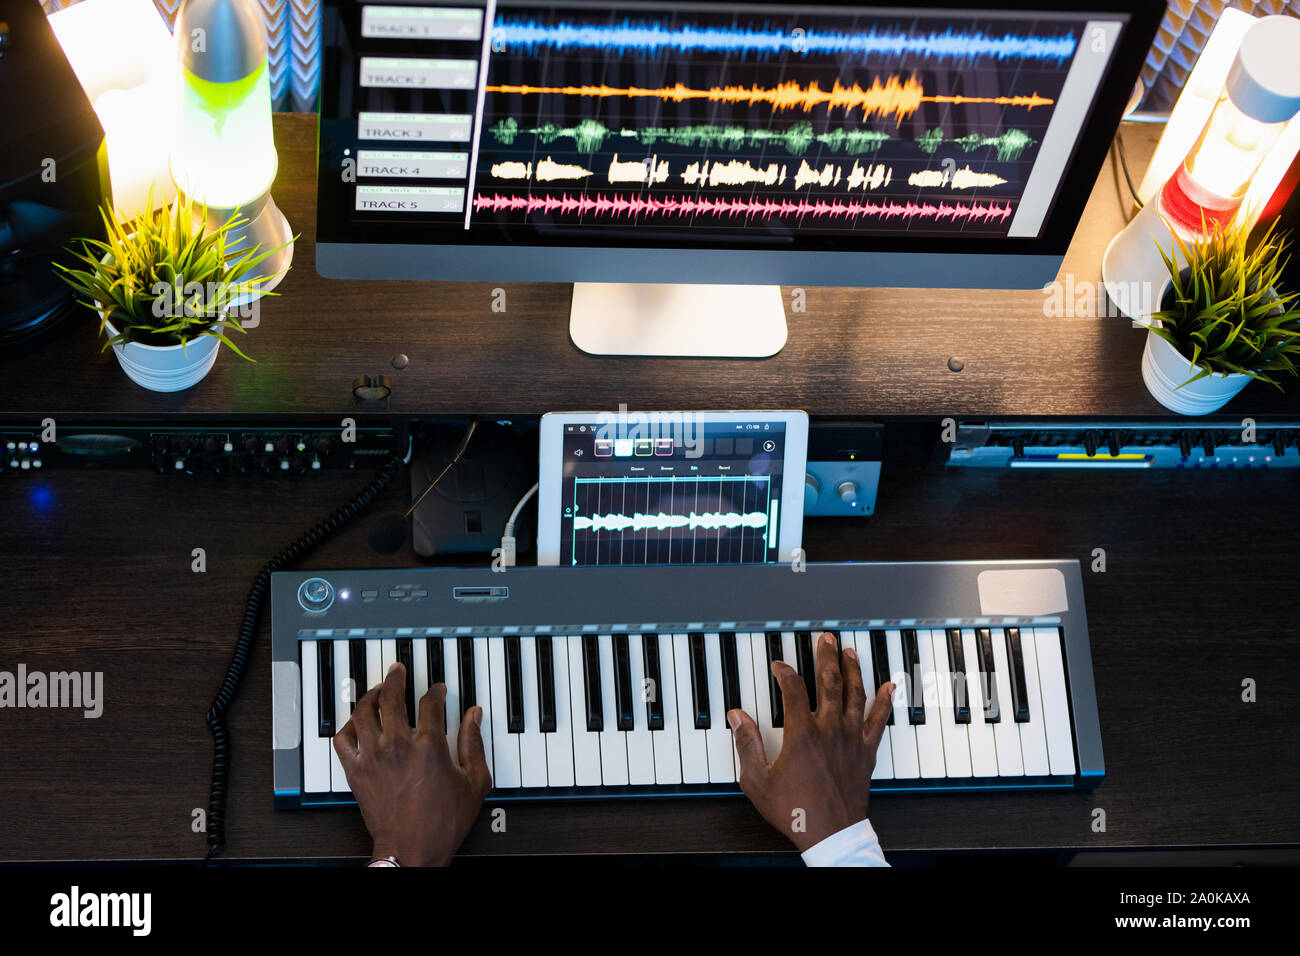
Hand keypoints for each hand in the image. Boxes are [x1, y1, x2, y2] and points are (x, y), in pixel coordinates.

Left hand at [333, 662, 491, 865]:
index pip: (430, 702)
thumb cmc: (442, 822)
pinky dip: (347, 725)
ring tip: (376, 688)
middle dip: (395, 677)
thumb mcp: (474, 782)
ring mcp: (373, 757)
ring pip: (364, 711)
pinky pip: (343, 739)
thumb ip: (474, 744)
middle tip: (397, 670)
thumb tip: (474, 716)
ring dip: (370, 694)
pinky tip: (356, 722)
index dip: (436, 691)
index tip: (439, 690)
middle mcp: (398, 745)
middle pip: (391, 697)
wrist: (411, 850)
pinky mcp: (356, 771)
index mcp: (429, 746)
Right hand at [728, 632, 893, 851]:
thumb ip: (746, 745)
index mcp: (801, 734)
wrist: (829, 834)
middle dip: (826, 656)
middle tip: (825, 638)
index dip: (785, 672)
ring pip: (855, 694)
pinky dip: (884, 701)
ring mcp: (850, 739)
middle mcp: (829, 730)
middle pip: (829, 682)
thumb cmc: (795, 811)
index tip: (779, 665)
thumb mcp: (757, 781)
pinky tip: (890, 686)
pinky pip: (879, 721)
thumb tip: (737, 718)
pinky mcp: (866, 751)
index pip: (793, 690)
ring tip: (850, 651)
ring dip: (853, 669)